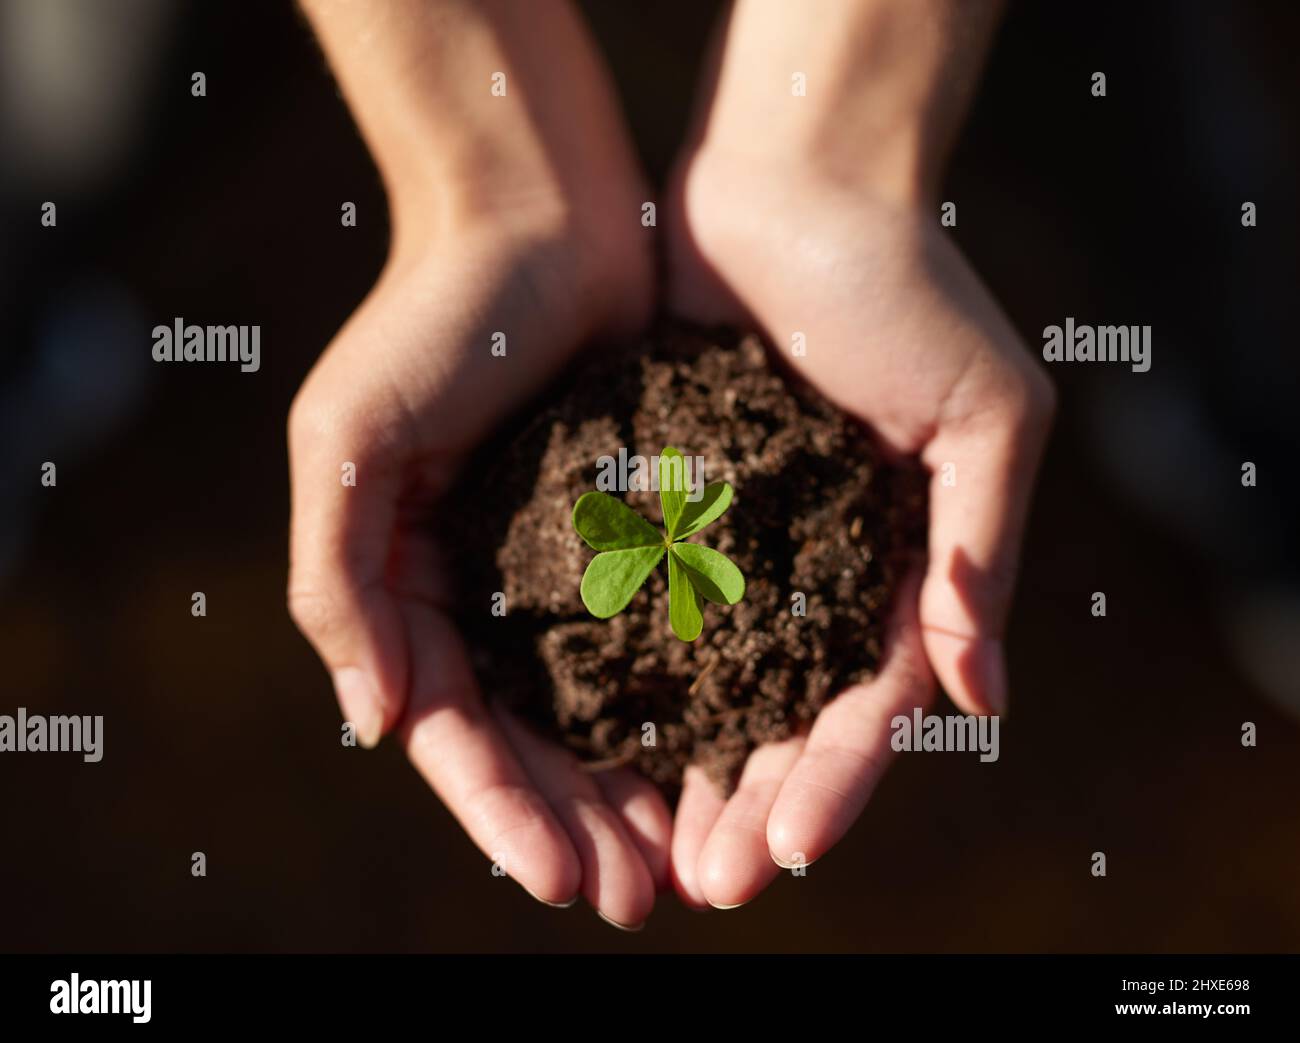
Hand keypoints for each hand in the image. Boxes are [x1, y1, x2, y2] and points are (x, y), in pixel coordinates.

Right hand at [293, 0, 667, 928]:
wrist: (536, 213)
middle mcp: (486, 589)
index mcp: (408, 584)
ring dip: (640, 784)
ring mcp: (565, 564)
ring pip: (604, 703)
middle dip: (581, 823)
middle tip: (645, 899)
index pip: (452, 728)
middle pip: (532, 738)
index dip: (500, 810)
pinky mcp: (638, 528)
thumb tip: (373, 718)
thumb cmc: (434, 319)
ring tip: (693, 858)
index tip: (563, 880)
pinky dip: (688, 695)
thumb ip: (339, 578)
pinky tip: (732, 750)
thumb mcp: (349, 442)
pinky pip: (663, 631)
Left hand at [661, 122, 1053, 909]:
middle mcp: (810, 573)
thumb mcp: (983, 415)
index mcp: (895, 568)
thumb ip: (979, 552)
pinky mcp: (657, 506)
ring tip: (637, 851)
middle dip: (744, 805)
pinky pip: (633, 606)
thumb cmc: (904, 286)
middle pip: (776, 719)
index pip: (870, 703)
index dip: (834, 781)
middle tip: (698, 885)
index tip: (788, 850)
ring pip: (698, 686)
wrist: (792, 183)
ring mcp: (729, 546)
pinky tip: (575, 740)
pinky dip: (611, 676)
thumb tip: (986, 697)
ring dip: (674, 772)